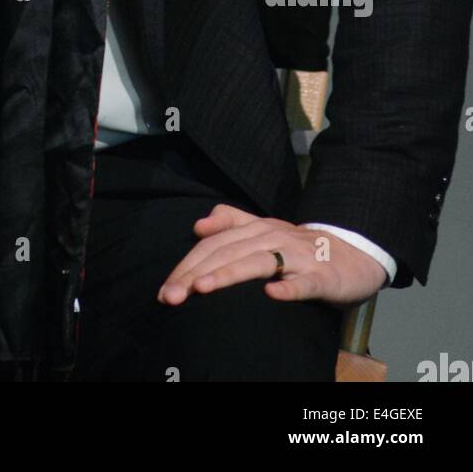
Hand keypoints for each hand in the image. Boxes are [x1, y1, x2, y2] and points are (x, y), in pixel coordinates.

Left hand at [156, 203, 387, 308]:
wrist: (354, 253)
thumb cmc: (301, 249)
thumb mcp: (265, 231)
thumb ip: (232, 223)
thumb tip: (197, 225)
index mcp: (256, 229)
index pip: (214, 244)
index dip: (187, 264)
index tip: (165, 288)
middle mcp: (273, 237)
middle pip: (228, 252)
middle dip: (196, 273)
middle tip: (170, 296)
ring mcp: (297, 257)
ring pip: (259, 262)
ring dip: (230, 273)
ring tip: (203, 287)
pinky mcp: (321, 277)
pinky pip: (304, 282)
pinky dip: (289, 288)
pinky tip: (272, 295)